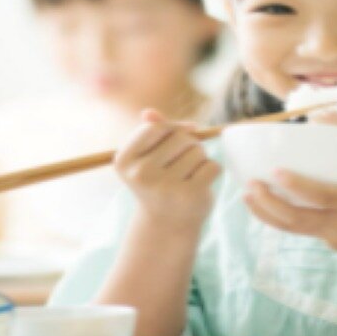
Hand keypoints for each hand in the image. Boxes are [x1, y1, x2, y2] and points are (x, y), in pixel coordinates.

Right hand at [114, 109, 220, 228]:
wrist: (167, 224)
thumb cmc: (159, 182)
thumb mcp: (148, 156)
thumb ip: (150, 131)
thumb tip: (148, 112)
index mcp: (124, 161)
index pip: (155, 128)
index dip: (173, 128)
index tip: (180, 136)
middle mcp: (140, 174)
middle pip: (181, 137)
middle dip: (189, 144)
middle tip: (182, 163)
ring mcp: (165, 187)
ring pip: (198, 151)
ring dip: (200, 159)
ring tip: (188, 175)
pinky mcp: (190, 195)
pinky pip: (212, 166)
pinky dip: (212, 171)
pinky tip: (200, 184)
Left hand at [243, 128, 336, 263]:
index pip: (323, 198)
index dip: (298, 187)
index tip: (275, 173)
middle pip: (297, 219)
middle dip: (269, 204)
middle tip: (248, 184)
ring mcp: (336, 237)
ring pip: (294, 228)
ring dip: (268, 214)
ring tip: (246, 194)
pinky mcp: (334, 241)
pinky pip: (302, 230)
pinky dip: (282, 219)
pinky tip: (267, 204)